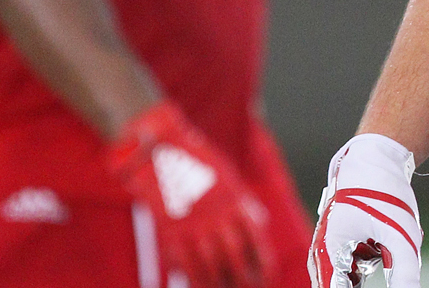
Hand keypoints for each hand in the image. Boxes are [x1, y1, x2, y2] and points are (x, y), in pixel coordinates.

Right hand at [107, 101, 274, 287]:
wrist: (161, 153)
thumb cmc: (198, 166)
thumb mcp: (228, 180)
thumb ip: (242, 204)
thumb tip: (258, 224)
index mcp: (234, 202)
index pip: (254, 238)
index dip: (261, 261)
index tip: (267, 276)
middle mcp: (215, 216)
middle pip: (233, 256)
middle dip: (243, 279)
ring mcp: (192, 225)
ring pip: (208, 265)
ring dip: (218, 284)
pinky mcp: (170, 231)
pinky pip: (184, 262)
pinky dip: (192, 277)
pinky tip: (197, 285)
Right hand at [310, 134, 421, 287]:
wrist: (374, 159)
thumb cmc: (385, 193)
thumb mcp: (402, 234)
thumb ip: (405, 271)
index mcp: (331, 252)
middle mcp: (322, 257)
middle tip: (380, 262)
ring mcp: (329, 255)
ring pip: (343, 286)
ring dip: (361, 279)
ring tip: (380, 251)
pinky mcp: (341, 253)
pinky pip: (349, 278)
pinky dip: (363, 278)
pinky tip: (380, 250)